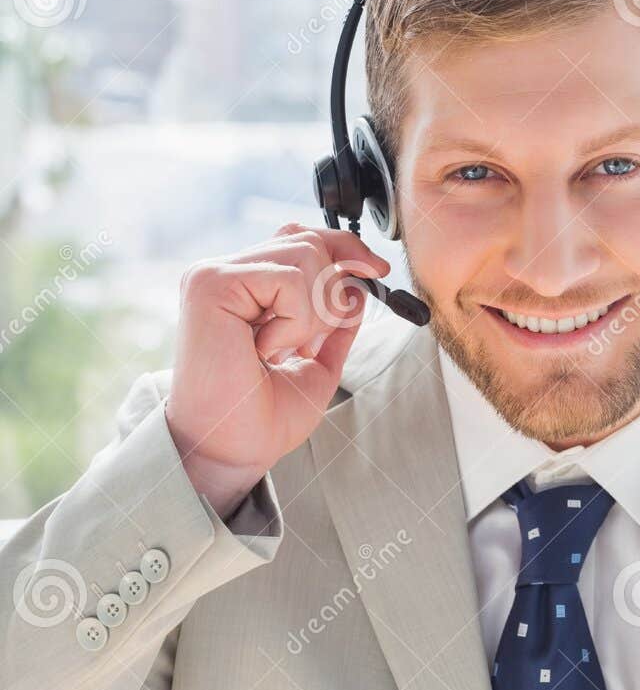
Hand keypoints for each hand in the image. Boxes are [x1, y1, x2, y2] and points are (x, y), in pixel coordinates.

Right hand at [164, 223, 390, 516]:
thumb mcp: (317, 362)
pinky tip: (265, 349)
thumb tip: (358, 286)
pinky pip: (289, 280)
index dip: (346, 248)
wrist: (233, 451)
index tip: (378, 271)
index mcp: (245, 287)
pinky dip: (296, 321)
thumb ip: (335, 322)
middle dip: (335, 289)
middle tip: (314, 337)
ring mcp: (213, 275)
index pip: (301, 238)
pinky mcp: (210, 285)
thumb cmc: (263, 417)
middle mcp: (224, 273)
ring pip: (305, 254)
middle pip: (309, 240)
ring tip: (282, 348)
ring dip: (314, 312)